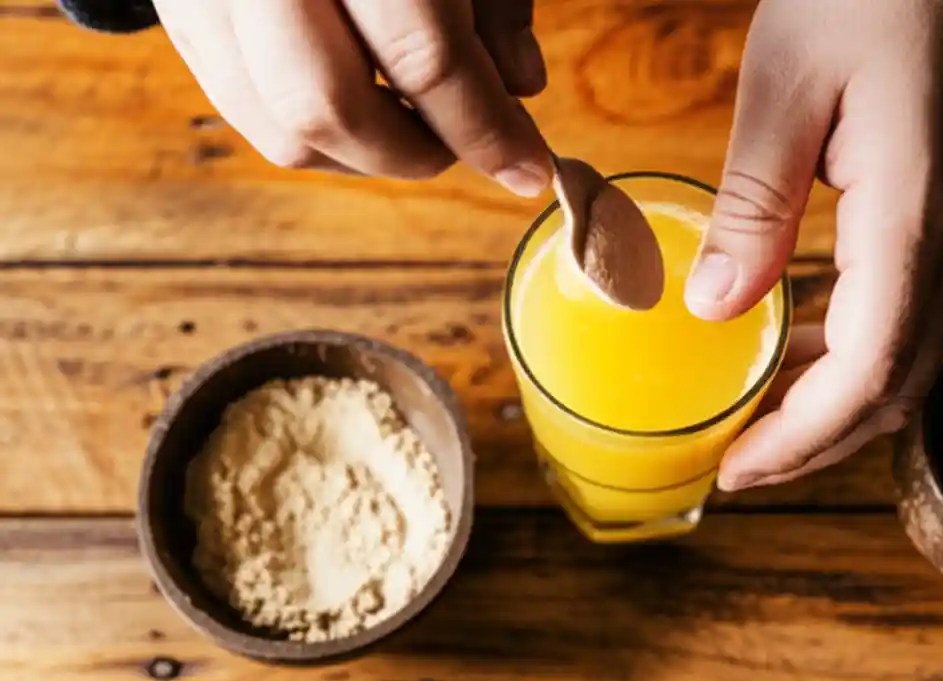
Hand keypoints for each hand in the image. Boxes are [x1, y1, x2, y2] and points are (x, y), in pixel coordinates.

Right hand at [154, 0, 551, 193]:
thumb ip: (493, 1)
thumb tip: (519, 88)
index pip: (423, 57)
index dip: (486, 129)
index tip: (529, 168)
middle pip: (330, 105)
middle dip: (415, 152)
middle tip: (467, 149)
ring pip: (278, 126)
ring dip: (362, 154)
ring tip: (417, 127)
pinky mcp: (179, 11)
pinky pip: (241, 106)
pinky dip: (310, 130)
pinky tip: (361, 106)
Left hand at [687, 0, 942, 490]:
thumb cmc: (861, 1)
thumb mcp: (785, 87)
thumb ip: (754, 203)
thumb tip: (717, 308)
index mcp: (912, 213)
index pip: (870, 367)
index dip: (802, 436)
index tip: (738, 468)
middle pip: (893, 388)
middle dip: (812, 443)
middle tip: (734, 465)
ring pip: (902, 365)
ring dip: (828, 409)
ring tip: (751, 423)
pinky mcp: (941, 231)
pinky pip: (900, 324)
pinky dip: (844, 362)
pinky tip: (789, 354)